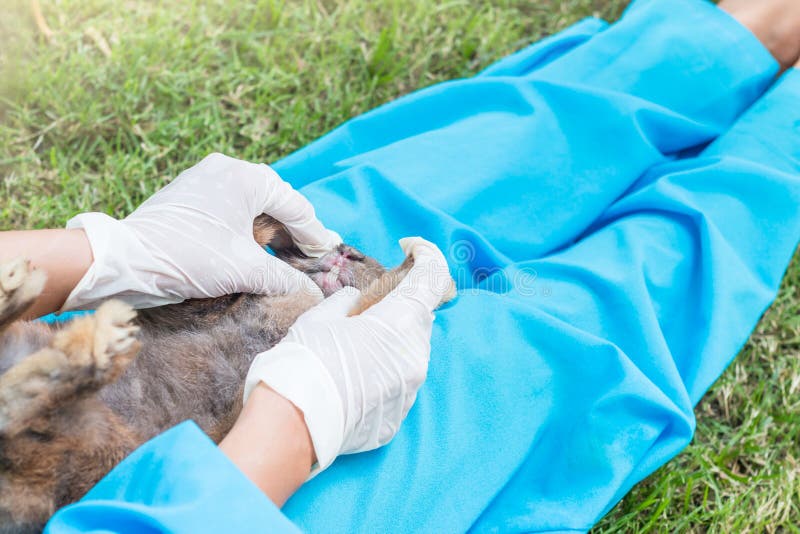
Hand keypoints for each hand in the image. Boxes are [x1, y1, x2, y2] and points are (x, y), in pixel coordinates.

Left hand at [63, 153, 340, 309]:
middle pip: (275, 201)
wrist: (126, 261)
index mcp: (245, 177)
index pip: (294, 206)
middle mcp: (226, 169)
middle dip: (293, 231)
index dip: (314, 234)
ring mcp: (204, 178)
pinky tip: (253, 248)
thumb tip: (311, 292)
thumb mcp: (245, 270)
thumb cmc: (189, 257)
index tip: (328, 254)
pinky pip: (230, 207)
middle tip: (309, 256)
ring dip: (270, 230)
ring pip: (252, 204)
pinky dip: (246, 227)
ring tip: (284, 256)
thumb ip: (284, 278)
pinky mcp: (189, 194)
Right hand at [243, 237, 452, 471]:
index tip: (412, 249)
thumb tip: (358, 304)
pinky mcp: (398, 417)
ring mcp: (410, 390)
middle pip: (420, 318)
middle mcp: (415, 356)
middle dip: (400, 307)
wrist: (291, 424)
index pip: (432, 279)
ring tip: (355, 348)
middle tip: (367, 309)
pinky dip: (385, 373)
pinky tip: (354, 377)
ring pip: (411, 353)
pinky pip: (400, 384)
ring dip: (392, 343)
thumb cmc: (305, 361)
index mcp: (401, 323)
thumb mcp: (322, 316)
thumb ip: (350, 302)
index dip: (427, 256)